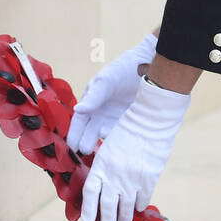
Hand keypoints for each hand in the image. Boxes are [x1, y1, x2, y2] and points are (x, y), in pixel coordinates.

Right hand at [66, 32, 156, 155]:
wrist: (148, 66)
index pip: (79, 123)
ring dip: (104, 146)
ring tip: (104, 154)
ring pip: (107, 137)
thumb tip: (78, 110)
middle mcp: (101, 115)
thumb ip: (94, 96)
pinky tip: (121, 149)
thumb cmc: (122, 69)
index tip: (72, 146)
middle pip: (90, 133)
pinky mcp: (131, 123)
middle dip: (87, 143)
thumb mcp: (106, 81)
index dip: (75, 134)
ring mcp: (116, 120)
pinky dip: (121, 142)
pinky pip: (124, 135)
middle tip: (86, 152)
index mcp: (91, 104)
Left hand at [79, 75, 189, 220]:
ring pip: (126, 206)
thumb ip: (105, 166)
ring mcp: (132, 179)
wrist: (150, 120)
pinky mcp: (148, 179)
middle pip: (108, 206)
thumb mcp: (109, 146)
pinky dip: (139, 204)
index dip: (89, 210)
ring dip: (124, 217)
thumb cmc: (128, 129)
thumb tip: (104, 184)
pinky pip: (142, 198)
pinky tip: (138, 208)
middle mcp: (114, 175)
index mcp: (101, 165)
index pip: (91, 193)